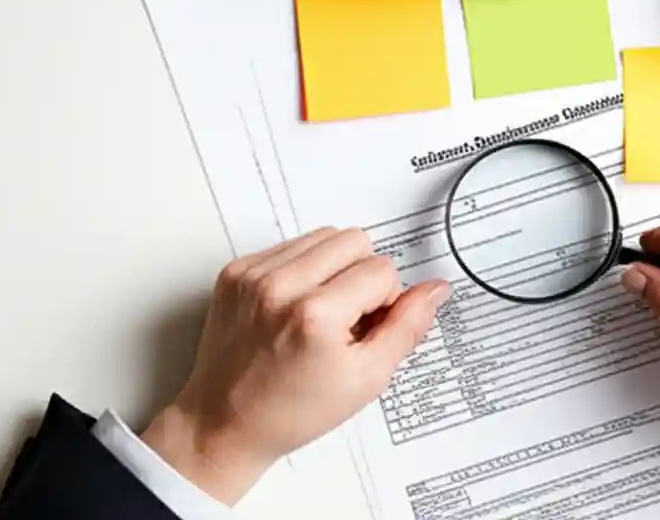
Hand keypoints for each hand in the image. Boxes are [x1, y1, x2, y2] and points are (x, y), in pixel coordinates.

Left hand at [140, 227, 450, 504]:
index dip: (386, 302)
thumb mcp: (366, 379)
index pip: (382, 270)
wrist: (224, 424)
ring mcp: (252, 275)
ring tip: (321, 312)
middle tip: (347, 318)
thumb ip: (407, 328)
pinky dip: (302, 268)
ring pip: (323, 236)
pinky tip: (296, 306)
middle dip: (362, 275)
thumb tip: (435, 290)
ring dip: (333, 267)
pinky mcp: (234, 271)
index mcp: (315, 314)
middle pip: (355, 240)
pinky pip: (289, 245)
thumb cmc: (290, 411)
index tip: (364, 331)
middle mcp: (279, 286)